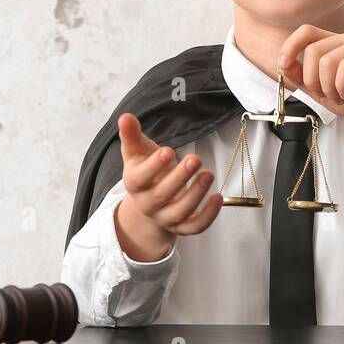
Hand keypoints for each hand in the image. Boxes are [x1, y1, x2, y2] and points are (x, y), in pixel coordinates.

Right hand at [115, 112, 221, 259]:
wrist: (149, 199)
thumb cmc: (145, 168)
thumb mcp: (137, 152)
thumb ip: (132, 135)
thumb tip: (125, 116)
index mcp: (134, 184)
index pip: (139, 179)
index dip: (153, 166)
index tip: (168, 151)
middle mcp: (148, 205)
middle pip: (161, 196)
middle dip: (179, 178)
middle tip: (195, 159)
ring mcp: (165, 217)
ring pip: (180, 213)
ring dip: (196, 194)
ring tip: (208, 174)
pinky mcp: (182, 227)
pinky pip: (195, 226)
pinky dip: (208, 216)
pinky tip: (218, 197)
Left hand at [276, 25, 343, 130]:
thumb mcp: (321, 90)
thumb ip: (302, 77)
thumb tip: (283, 64)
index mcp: (333, 43)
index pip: (306, 31)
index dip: (290, 46)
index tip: (283, 65)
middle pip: (312, 50)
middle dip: (312, 80)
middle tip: (325, 95)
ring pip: (327, 61)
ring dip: (328, 87)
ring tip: (339, 96)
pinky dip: (341, 86)